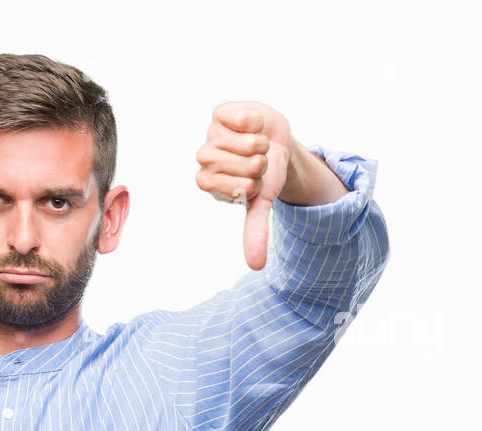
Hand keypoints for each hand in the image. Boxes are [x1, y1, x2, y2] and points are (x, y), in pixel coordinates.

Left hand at [195, 101, 292, 270]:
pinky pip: (242, 118)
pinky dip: (255, 123)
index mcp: (207, 182)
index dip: (251, 183)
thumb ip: (255, 231)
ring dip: (260, 145)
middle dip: (259, 165)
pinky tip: (252, 125)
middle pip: (241, 165)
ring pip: (245, 144)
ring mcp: (211, 135)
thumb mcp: (261, 202)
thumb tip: (256, 266)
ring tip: (257, 145)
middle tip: (257, 161)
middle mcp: (205, 159)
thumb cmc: (265, 174)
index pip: (231, 186)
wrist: (277, 142)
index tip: (252, 182)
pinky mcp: (220, 113)